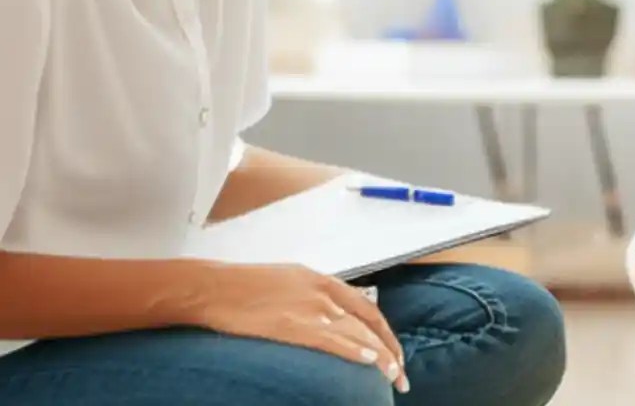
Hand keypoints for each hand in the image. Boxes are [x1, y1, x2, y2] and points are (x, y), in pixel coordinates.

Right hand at [195, 263, 409, 393]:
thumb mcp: (286, 282)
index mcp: (320, 280)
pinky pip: (332, 339)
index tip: (393, 352)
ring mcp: (308, 307)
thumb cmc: (241, 288)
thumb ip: (311, 297)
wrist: (210, 287)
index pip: (366, 307)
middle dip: (389, 350)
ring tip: (394, 377)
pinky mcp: (291, 324)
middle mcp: (320, 292)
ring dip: (380, 357)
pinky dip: (354, 351)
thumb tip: (330, 318)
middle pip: (368, 322)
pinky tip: (370, 363)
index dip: (384, 331)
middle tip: (401, 374)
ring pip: (356, 333)